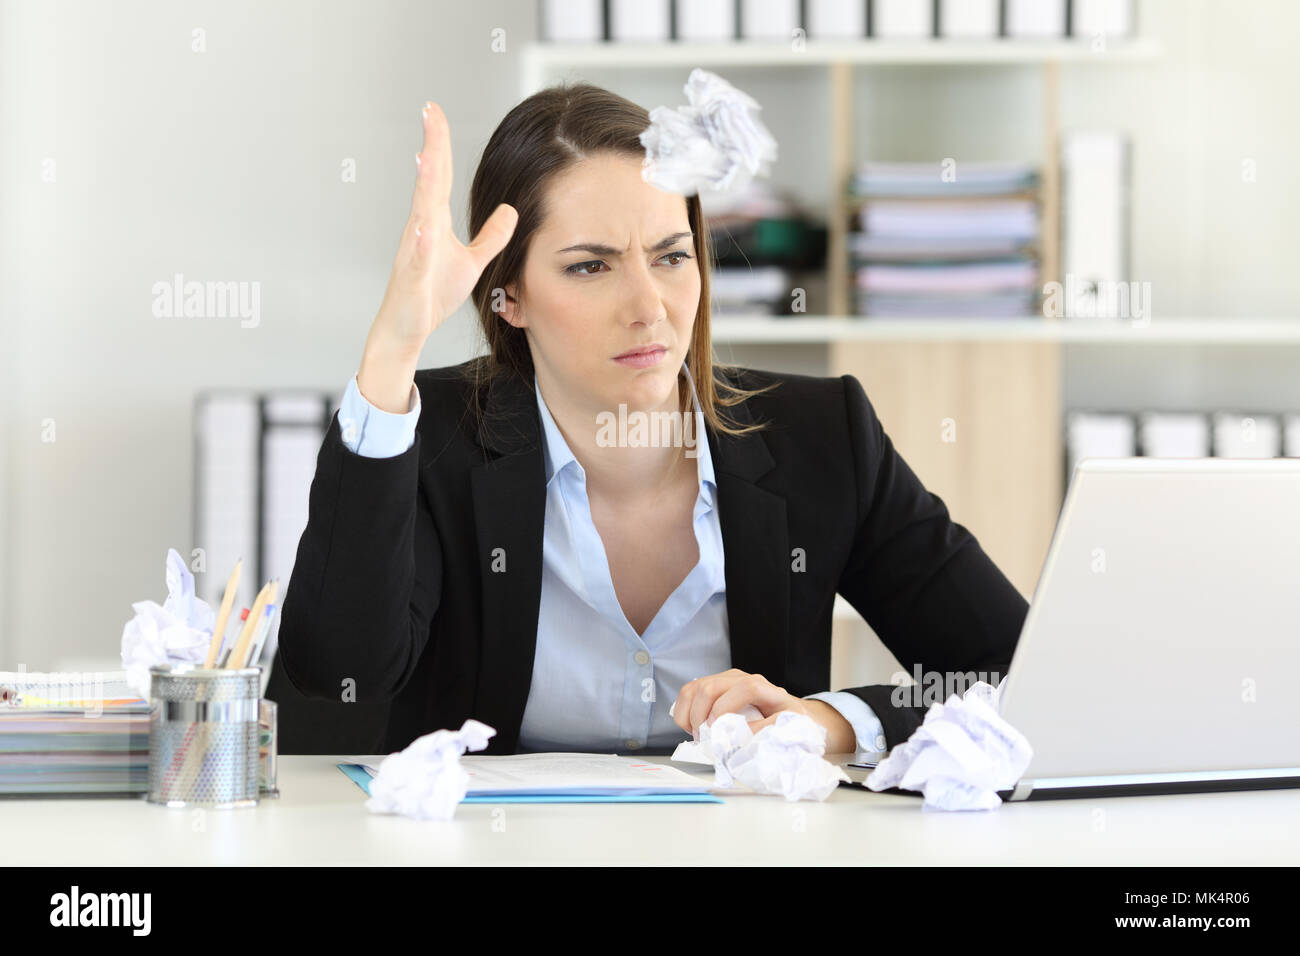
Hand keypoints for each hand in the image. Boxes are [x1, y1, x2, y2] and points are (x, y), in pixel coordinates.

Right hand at [359, 101, 517, 410]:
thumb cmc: (431, 293)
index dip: (439, 144)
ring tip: (428, 157)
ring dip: (424, 186)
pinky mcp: (414, 279)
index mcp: (432, 222)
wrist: (408, 328)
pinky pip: (418, 259)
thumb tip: (510, 210)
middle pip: (427, 182)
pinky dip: (421, 244)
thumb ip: (491, 237)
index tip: (435, 112)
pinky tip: (425, 229)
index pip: (437, 175)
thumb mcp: (472, 262)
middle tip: (429, 113)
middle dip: (430, 148)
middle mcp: (419, 230)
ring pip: (419, 213)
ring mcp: (413, 253)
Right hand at [671, 668, 856, 752]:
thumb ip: (767, 731)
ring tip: (697, 735)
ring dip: (688, 715)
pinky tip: (693, 727)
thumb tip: (739, 736)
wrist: (784, 711)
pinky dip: (683, 711)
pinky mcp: (711, 685)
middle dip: (700, 717)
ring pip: (694, 688)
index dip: (727, 707)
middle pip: (711, 687)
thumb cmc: (785, 721)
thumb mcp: (787, 727)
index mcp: (765, 688)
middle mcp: (741, 678)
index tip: (717, 730)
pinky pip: (688, 692)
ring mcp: (723, 679)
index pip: (746, 688)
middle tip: (704, 740)